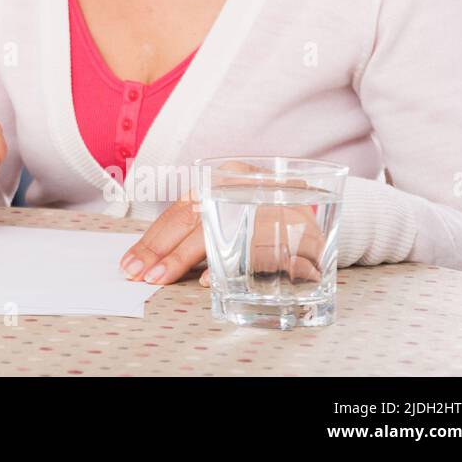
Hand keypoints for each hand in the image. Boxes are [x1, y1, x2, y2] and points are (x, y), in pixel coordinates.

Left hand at [120, 165, 326, 285]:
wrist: (330, 205)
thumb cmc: (268, 209)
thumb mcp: (233, 206)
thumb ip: (202, 224)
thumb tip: (158, 254)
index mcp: (223, 178)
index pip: (179, 210)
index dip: (152, 238)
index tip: (130, 262)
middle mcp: (240, 188)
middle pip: (190, 220)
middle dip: (160, 251)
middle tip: (138, 275)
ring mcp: (263, 207)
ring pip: (214, 234)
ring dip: (184, 260)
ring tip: (160, 278)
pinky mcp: (289, 232)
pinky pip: (249, 252)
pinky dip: (224, 268)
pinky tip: (204, 283)